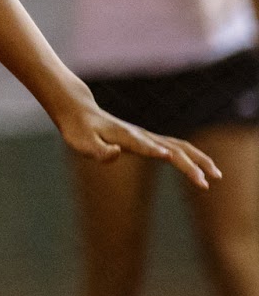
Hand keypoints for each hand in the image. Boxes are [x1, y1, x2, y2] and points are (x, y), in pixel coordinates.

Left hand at [55, 99, 221, 189]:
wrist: (80, 112)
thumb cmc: (79, 131)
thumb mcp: (80, 143)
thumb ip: (98, 151)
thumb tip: (116, 154)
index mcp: (125, 137)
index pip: (143, 146)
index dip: (155, 151)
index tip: (171, 158)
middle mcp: (140, 135)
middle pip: (172, 148)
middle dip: (190, 165)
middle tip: (207, 183)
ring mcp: (147, 136)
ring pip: (180, 146)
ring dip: (199, 160)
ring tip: (217, 176)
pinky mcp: (149, 139)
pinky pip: (177, 146)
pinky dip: (193, 156)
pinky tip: (203, 168)